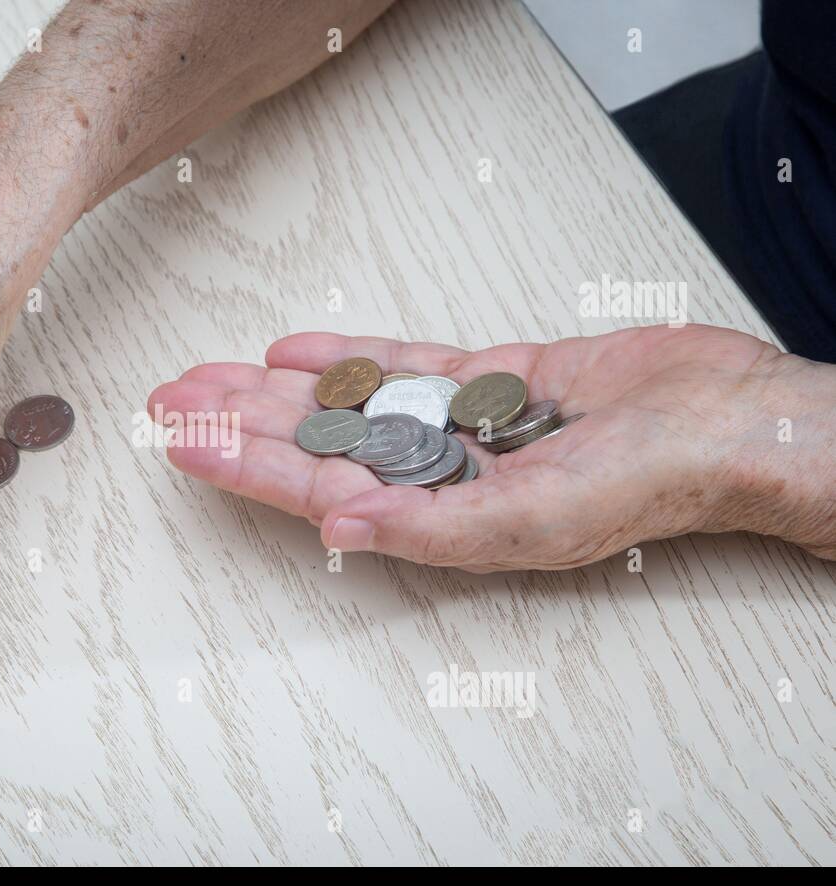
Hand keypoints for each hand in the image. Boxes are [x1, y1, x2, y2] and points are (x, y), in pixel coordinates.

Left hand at [148, 324, 835, 570]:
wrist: (720, 419)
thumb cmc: (641, 485)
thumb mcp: (527, 519)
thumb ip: (425, 525)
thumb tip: (334, 528)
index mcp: (436, 516)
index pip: (315, 486)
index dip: (243, 465)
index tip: (184, 440)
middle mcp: (437, 473)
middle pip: (313, 442)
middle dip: (238, 420)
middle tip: (170, 399)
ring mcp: (460, 424)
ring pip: (346, 402)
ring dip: (277, 387)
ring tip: (211, 373)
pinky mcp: (491, 381)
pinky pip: (402, 367)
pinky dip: (349, 355)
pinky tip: (295, 352)